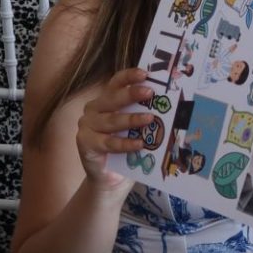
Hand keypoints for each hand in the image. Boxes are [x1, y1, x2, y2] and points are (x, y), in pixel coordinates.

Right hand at [75, 67, 156, 190]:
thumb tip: (167, 105)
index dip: (129, 76)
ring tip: (149, 119)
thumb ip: (143, 115)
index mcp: (106, 100)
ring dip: (131, 119)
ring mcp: (87, 125)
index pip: (115, 83)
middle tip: (150, 93)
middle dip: (131, 94)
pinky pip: (108, 142)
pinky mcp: (85, 143)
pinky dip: (125, 144)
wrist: (110, 178)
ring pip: (111, 120)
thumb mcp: (135, 129)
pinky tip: (139, 144)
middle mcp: (94, 109)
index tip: (144, 74)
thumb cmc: (125, 149)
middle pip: (112, 98)